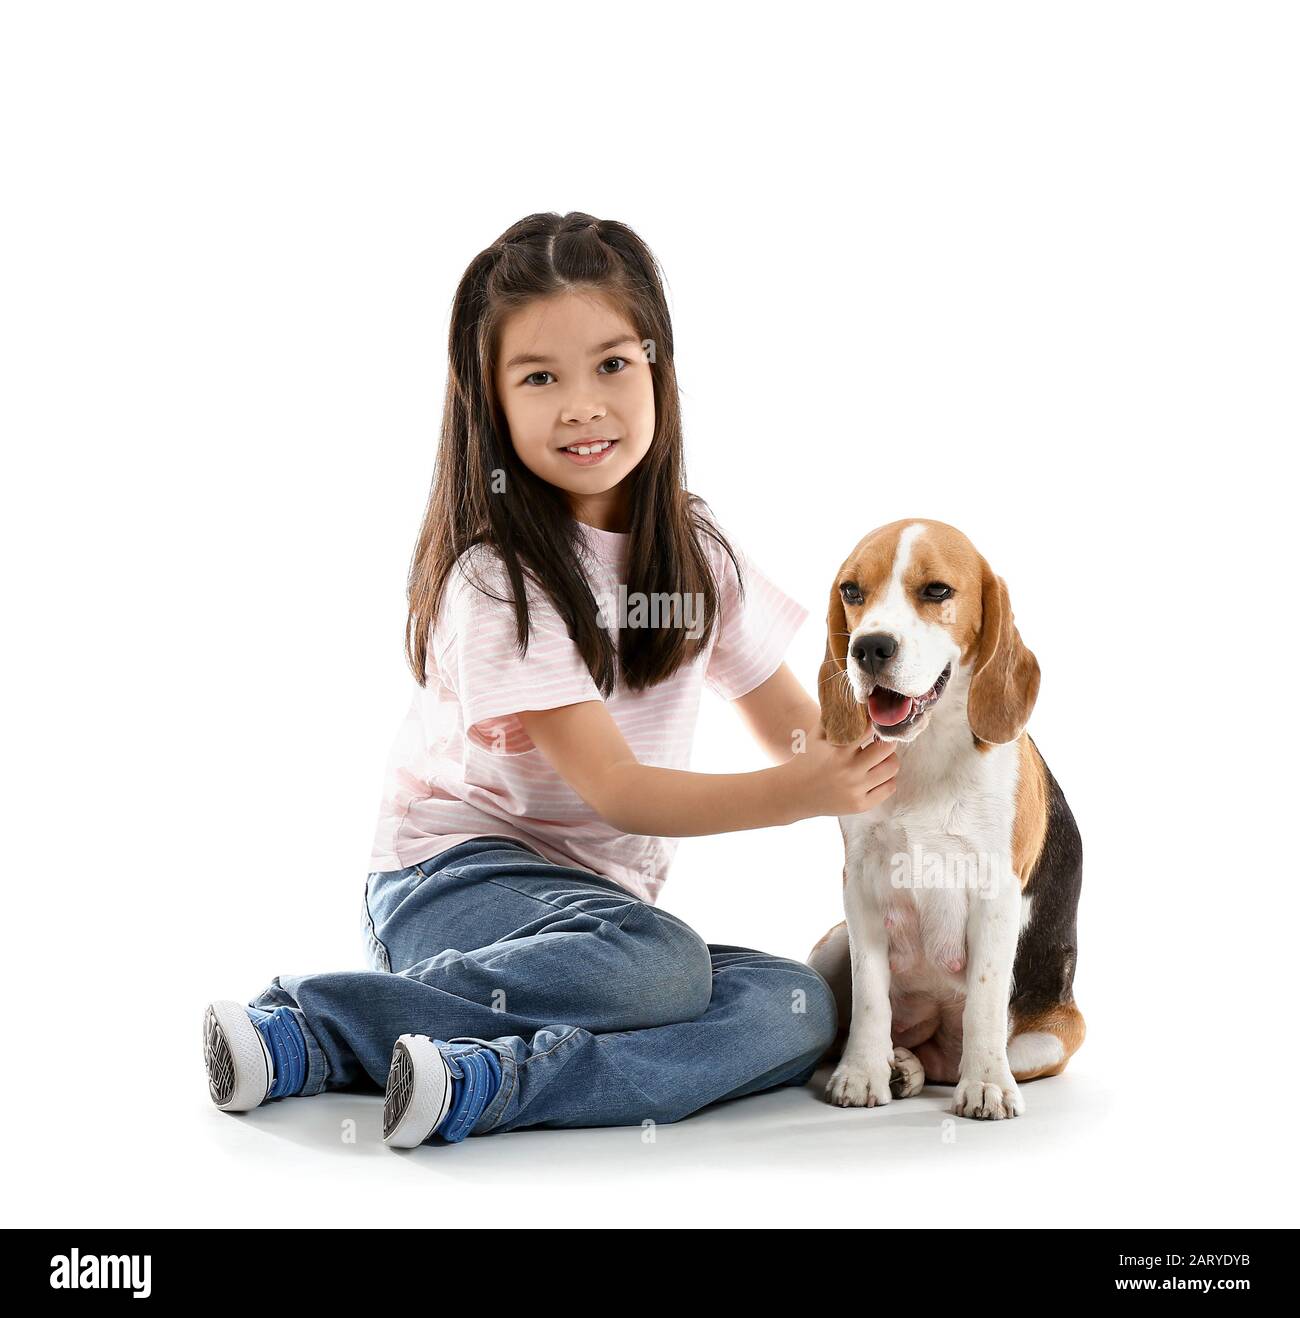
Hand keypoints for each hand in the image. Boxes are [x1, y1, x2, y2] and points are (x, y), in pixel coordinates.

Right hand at [782, 726, 898, 819]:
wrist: (793, 794)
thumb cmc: (806, 760)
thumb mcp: (816, 736)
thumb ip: (833, 717)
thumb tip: (851, 699)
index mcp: (838, 751)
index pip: (870, 730)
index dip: (878, 723)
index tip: (879, 721)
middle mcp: (849, 770)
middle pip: (887, 749)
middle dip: (888, 741)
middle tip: (884, 739)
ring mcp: (856, 789)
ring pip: (891, 768)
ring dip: (890, 760)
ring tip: (882, 757)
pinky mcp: (860, 805)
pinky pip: (888, 788)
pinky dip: (888, 780)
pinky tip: (878, 775)